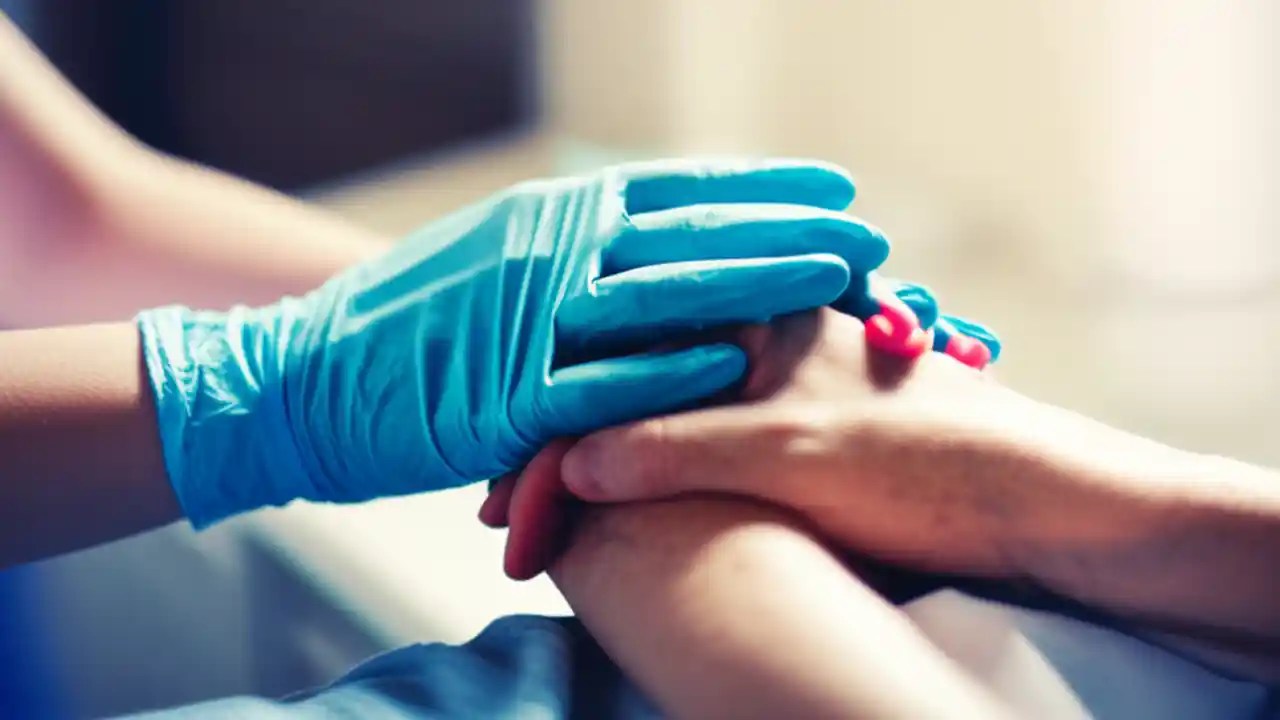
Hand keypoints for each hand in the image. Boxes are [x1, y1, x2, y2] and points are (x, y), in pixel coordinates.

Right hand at [138, 159, 894, 525]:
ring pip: (660, 297)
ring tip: (837, 284)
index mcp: (550, 215)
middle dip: (786, 233)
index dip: (764, 189)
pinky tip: (738, 366)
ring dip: (754, 287)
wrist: (304, 380)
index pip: (678, 191)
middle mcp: (546, 250)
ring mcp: (525, 320)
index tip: (835, 190)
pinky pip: (600, 383)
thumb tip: (657, 246)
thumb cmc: (412, 326)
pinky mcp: (503, 397)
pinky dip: (671, 374)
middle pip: (689, 235)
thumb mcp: (496, 258)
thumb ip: (576, 249)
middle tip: (869, 237)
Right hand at [484, 306, 1010, 579]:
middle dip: (573, 457)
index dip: (562, 433)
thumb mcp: (787, 451)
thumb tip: (573, 462)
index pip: (630, 366)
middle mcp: (767, 346)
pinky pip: (704, 456)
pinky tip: (630, 517)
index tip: (512, 495)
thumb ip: (677, 445)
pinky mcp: (800, 440)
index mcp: (761, 319)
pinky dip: (659, 489)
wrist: (1039, 505)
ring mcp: (781, 394)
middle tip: (518, 516)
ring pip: (665, 427)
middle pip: (638, 395)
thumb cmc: (923, 462)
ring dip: (610, 475)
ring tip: (558, 521)